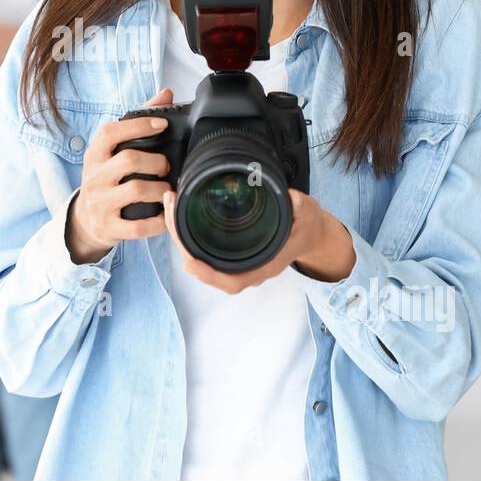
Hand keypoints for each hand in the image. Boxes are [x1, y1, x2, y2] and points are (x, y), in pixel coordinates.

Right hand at [66, 87, 174, 262]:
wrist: (85, 221)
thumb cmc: (105, 179)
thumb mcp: (111, 152)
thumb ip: (138, 122)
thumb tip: (166, 93)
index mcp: (95, 155)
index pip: (110, 132)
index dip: (139, 125)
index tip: (162, 124)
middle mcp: (95, 177)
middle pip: (129, 160)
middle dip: (156, 161)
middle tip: (166, 166)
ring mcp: (100, 204)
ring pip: (136, 191)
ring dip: (160, 189)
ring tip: (166, 189)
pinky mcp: (109, 228)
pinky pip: (138, 226)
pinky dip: (158, 220)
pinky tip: (165, 213)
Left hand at [162, 185, 354, 293]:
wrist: (310, 233)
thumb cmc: (307, 226)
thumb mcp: (308, 213)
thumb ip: (300, 207)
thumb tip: (291, 199)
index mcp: (264, 264)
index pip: (232, 281)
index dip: (210, 276)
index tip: (191, 262)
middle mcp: (246, 266)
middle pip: (206, 267)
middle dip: (182, 242)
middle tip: (170, 210)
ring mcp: (235, 259)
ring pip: (199, 256)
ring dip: (180, 233)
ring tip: (170, 204)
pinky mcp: (229, 248)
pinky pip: (202, 245)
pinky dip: (187, 230)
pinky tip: (179, 210)